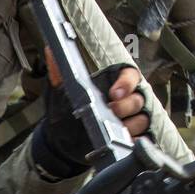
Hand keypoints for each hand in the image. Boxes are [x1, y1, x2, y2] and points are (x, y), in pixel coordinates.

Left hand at [32, 49, 149, 178]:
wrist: (64, 138)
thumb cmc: (68, 109)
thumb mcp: (61, 91)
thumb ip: (59, 72)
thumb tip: (51, 51)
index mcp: (115, 82)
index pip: (130, 76)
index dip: (126, 83)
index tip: (114, 93)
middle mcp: (127, 99)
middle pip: (138, 99)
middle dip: (126, 106)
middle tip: (112, 111)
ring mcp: (131, 119)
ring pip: (142, 119)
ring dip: (132, 125)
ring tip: (117, 130)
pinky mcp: (132, 137)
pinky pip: (143, 138)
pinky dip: (137, 140)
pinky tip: (126, 142)